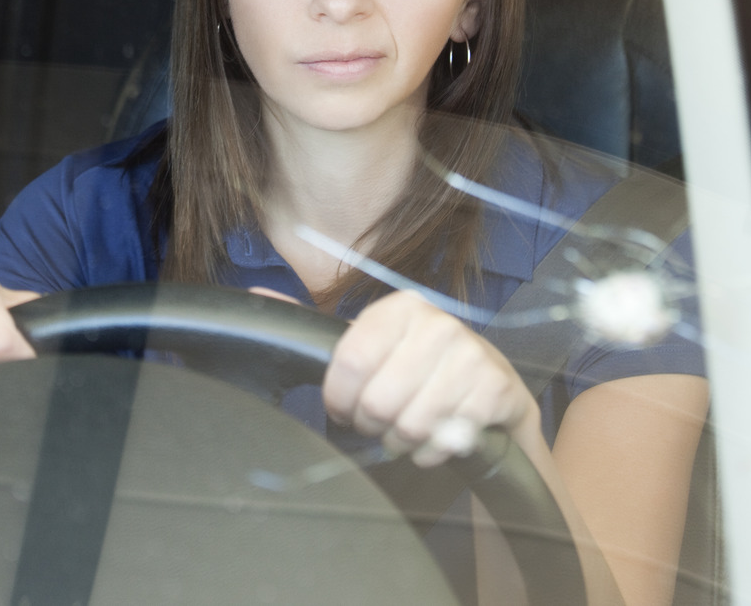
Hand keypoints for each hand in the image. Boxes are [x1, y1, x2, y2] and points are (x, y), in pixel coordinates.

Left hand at [321, 290, 538, 466]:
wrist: (491, 387)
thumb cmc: (419, 367)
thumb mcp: (371, 343)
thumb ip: (316, 328)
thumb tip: (255, 299)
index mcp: (401, 308)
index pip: (348, 362)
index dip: (339, 399)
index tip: (344, 406)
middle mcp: (438, 324)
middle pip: (377, 401)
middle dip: (372, 424)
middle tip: (380, 420)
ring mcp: (471, 355)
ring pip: (409, 426)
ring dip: (402, 440)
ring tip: (407, 428)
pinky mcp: (495, 389)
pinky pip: (444, 441)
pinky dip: (432, 451)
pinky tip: (437, 435)